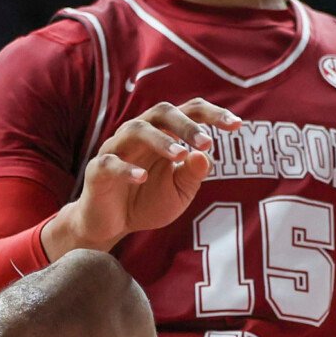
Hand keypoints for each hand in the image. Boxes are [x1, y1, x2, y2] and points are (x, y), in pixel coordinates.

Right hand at [59, 99, 242, 252]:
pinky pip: (110, 162)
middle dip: (187, 124)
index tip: (238, 125)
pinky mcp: (98, 170)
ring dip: (161, 140)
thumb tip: (206, 155)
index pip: (190, 111)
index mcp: (164, 133)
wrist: (112, 225)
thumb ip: (193, 174)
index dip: (214, 114)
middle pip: (162, 111)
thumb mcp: (179, 192)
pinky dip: (127, 168)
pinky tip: (142, 178)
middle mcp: (140, 133)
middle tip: (207, 141)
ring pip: (136, 129)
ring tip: (180, 155)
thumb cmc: (148, 201)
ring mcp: (117, 148)